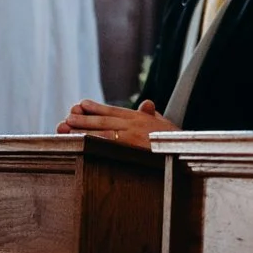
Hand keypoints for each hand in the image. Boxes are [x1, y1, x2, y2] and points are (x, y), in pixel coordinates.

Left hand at [56, 98, 177, 148]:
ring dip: (82, 129)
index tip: (81, 104)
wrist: (186, 149)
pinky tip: (79, 142)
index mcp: (140, 117)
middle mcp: (134, 124)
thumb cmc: (174, 139)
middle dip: (84, 117)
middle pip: (104, 120)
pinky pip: (107, 144)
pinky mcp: (130, 148)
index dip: (96, 107)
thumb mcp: (164, 123)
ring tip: (65, 127)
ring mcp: (132, 136)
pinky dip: (91, 141)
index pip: (114, 111)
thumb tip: (147, 103)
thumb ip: (152, 114)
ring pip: (101, 131)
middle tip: (67, 116)